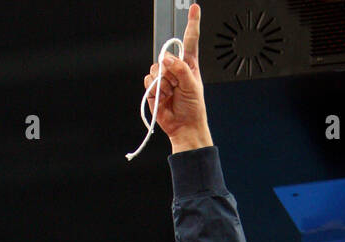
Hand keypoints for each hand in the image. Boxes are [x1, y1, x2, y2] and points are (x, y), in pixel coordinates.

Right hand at [145, 4, 211, 151]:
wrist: (184, 127)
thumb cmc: (193, 109)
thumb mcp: (193, 86)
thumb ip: (181, 69)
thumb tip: (166, 59)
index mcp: (189, 64)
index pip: (190, 40)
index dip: (192, 24)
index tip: (195, 8)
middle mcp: (175, 68)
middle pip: (166, 55)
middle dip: (170, 70)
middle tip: (178, 85)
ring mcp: (164, 78)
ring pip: (156, 68)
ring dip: (164, 83)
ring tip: (172, 94)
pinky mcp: (154, 88)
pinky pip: (149, 80)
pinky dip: (155, 90)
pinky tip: (164, 97)